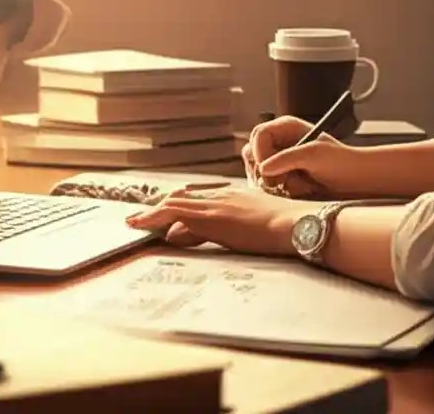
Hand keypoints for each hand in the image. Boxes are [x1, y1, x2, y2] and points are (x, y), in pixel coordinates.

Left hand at [125, 185, 320, 255]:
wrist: (298, 224)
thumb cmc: (290, 228)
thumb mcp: (263, 226)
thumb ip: (243, 229)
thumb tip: (230, 237)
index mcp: (237, 197)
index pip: (202, 200)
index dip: (182, 208)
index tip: (169, 216)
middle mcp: (223, 196)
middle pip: (185, 200)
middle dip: (162, 209)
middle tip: (143, 219)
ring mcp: (216, 204)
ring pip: (175, 205)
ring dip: (153, 214)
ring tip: (134, 222)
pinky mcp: (211, 216)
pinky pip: (173, 213)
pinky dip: (153, 217)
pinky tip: (139, 224)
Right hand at [243, 116, 366, 198]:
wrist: (355, 181)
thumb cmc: (340, 162)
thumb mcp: (314, 155)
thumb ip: (287, 158)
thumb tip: (263, 168)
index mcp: (286, 127)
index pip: (259, 135)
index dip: (261, 152)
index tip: (267, 170)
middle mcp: (279, 142)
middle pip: (252, 153)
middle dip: (263, 170)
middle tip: (279, 182)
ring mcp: (279, 161)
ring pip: (256, 172)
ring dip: (272, 183)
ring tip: (296, 187)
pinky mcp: (281, 179)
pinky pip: (265, 186)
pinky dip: (276, 192)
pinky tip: (297, 192)